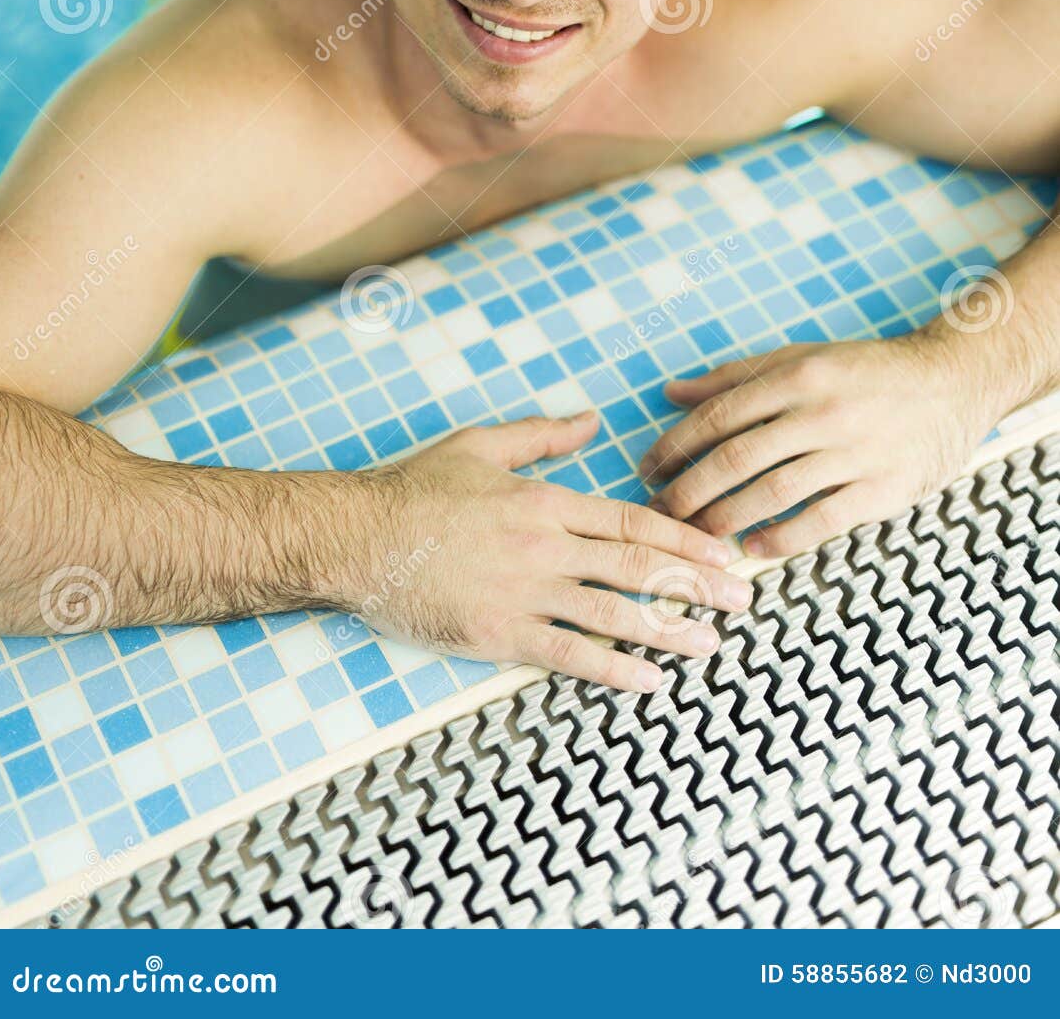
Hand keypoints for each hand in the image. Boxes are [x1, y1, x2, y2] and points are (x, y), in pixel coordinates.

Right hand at [341, 410, 753, 692]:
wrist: (355, 536)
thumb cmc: (414, 489)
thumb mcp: (481, 445)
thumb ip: (542, 436)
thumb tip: (589, 419)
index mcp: (545, 500)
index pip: (633, 520)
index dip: (686, 538)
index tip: (725, 553)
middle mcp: (545, 544)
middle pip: (638, 565)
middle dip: (698, 583)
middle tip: (743, 599)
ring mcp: (523, 591)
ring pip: (613, 613)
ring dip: (669, 629)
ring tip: (711, 644)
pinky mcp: (498, 633)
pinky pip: (567, 653)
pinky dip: (613, 668)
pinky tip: (649, 680)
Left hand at [642, 330, 998, 559]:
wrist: (951, 382)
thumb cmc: (866, 371)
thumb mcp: (801, 358)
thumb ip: (735, 376)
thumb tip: (672, 391)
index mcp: (797, 375)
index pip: (720, 414)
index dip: (676, 445)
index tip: (647, 469)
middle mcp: (821, 411)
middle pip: (737, 456)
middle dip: (690, 488)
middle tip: (659, 511)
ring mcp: (853, 451)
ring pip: (773, 491)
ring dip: (727, 517)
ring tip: (698, 536)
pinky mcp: (883, 488)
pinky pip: (822, 519)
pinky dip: (783, 537)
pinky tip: (756, 549)